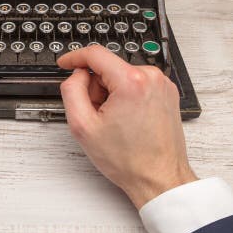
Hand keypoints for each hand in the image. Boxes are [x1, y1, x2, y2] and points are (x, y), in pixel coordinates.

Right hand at [57, 45, 196, 208]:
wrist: (159, 178)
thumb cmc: (129, 160)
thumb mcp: (83, 127)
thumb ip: (72, 91)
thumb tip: (77, 75)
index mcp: (132, 81)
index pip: (96, 54)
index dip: (75, 57)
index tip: (65, 63)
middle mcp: (151, 77)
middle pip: (109, 67)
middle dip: (96, 86)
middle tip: (97, 114)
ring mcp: (162, 84)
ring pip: (122, 75)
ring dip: (111, 92)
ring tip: (115, 121)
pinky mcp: (167, 92)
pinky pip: (137, 83)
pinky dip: (126, 96)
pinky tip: (127, 119)